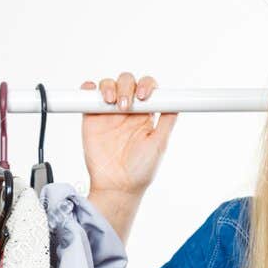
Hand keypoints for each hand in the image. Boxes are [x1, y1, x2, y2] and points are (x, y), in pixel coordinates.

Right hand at [81, 72, 176, 198]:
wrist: (117, 186)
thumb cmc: (141, 170)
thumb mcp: (159, 145)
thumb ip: (167, 122)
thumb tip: (179, 102)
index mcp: (145, 115)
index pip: (147, 88)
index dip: (146, 86)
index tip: (144, 96)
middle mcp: (127, 111)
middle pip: (127, 82)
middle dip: (126, 87)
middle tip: (125, 105)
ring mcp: (108, 113)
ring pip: (108, 85)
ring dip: (109, 87)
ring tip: (112, 103)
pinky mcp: (91, 117)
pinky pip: (89, 95)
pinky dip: (89, 88)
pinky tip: (93, 93)